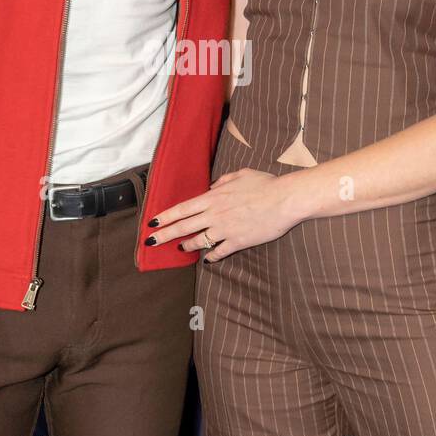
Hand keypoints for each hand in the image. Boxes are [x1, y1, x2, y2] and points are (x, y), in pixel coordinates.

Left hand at [147, 167, 298, 261]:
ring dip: (187, 246)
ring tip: (180, 249)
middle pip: (183, 227)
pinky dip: (211, 256)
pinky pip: (220, 252)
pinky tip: (207, 260)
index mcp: (213, 198)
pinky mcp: (238, 242)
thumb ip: (222, 182)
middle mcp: (215, 215)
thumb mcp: (240, 175)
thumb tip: (211, 188)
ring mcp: (225, 230)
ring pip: (199, 241)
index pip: (182, 209)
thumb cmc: (265, 184)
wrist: (285, 200)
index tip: (152, 223)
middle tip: (150, 242)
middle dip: (164, 235)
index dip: (165, 217)